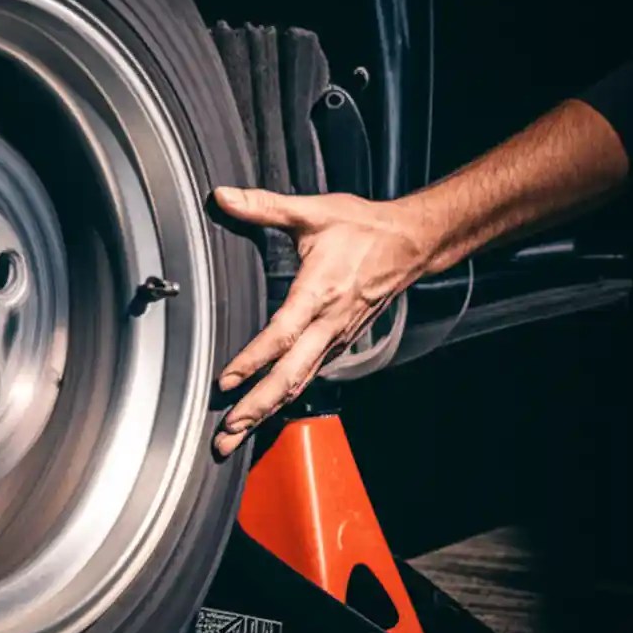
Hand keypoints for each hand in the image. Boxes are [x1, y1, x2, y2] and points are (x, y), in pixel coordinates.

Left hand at [211, 187, 434, 456]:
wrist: (410, 244)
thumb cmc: (362, 228)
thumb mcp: (312, 212)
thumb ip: (264, 207)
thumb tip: (223, 197)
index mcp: (319, 292)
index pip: (281, 335)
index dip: (253, 361)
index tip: (226, 382)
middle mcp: (328, 324)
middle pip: (289, 377)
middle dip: (255, 409)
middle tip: (226, 435)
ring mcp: (335, 338)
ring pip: (298, 383)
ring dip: (266, 411)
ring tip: (235, 435)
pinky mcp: (338, 343)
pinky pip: (308, 375)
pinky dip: (284, 397)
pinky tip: (263, 411)